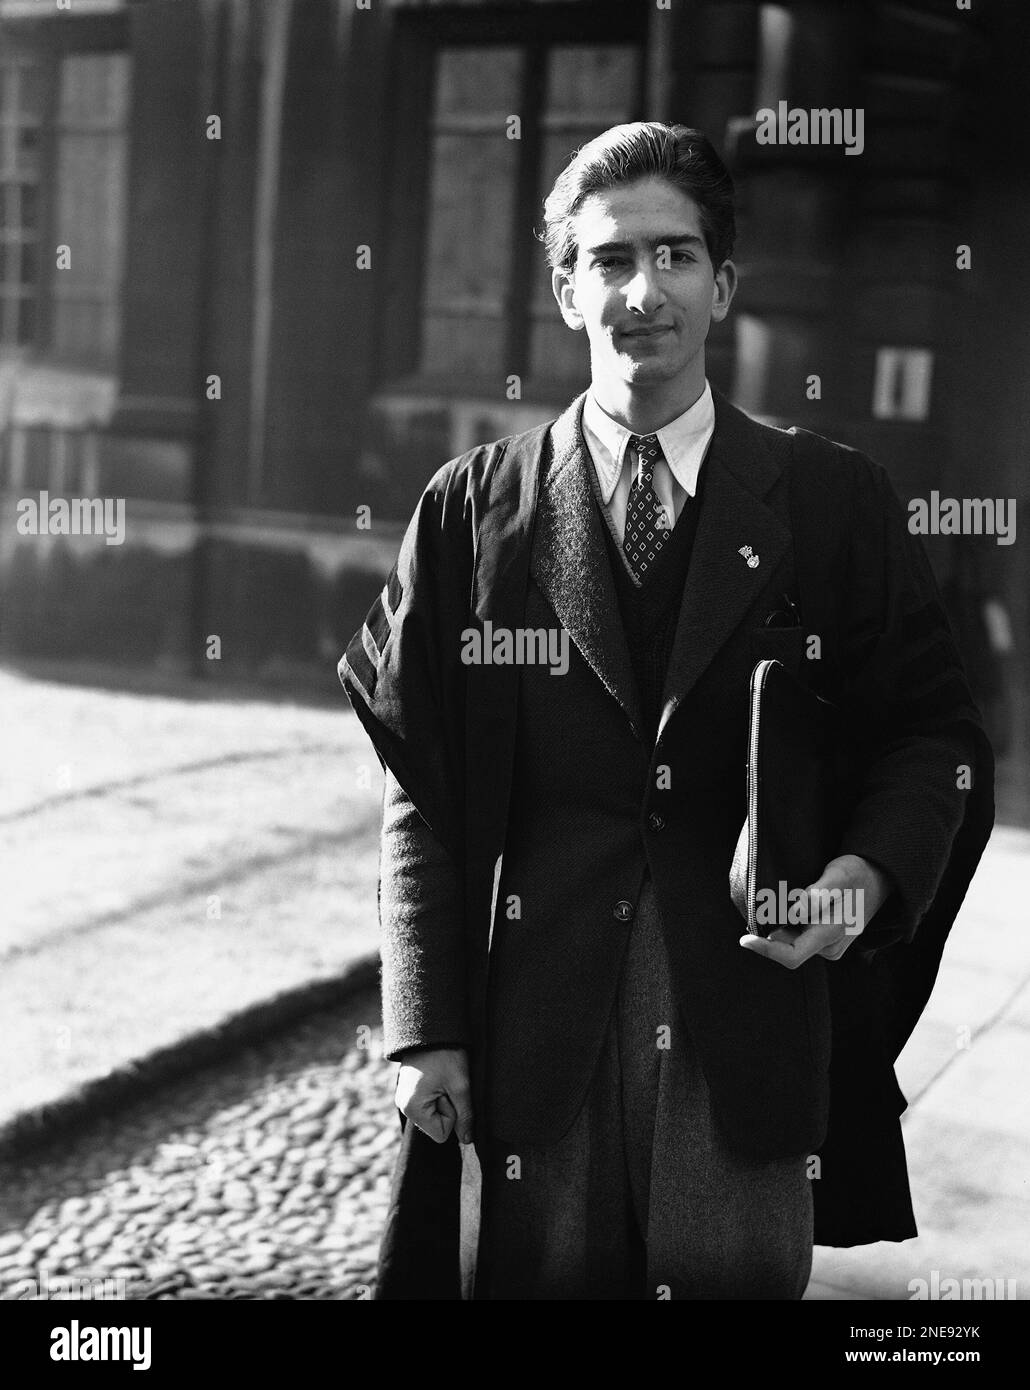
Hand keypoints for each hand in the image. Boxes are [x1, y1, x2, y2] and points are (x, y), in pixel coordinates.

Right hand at [394, 1047, 472, 1144]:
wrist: (430, 1027)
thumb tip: (467, 1140)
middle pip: (435, 1125)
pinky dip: (437, 1093)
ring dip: (442, 1098)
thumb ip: (465, 1116)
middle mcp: (403, 1106)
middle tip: (445, 1082)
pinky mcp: (408, 1089)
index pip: (440, 1134)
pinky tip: (436, 1076)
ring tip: (441, 1078)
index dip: (452, 1116)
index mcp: (412, 1108)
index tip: (449, 1092)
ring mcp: (404, 1097)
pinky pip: (427, 1103)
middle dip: (447, 1107)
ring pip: (433, 1113)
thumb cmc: (445, 1055)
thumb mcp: (460, 1085)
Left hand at [738, 854, 892, 969]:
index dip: (766, 950)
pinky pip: (800, 938)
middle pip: (787, 949)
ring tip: (787, 899)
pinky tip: (793, 906)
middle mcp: (830, 948)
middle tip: (767, 902)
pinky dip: (790, 925)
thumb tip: (796, 912)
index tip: (745, 939)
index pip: (791, 955)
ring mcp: (830, 947)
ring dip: (781, 926)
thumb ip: (818, 894)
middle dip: (771, 932)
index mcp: (831, 934)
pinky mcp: (828, 942)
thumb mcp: (839, 874)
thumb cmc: (858, 873)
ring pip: (793, 943)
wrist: (880, 877)